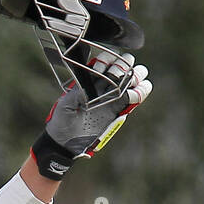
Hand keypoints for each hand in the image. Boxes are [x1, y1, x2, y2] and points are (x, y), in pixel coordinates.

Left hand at [31, 51, 151, 179]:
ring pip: (135, 77)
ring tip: (130, 84)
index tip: (98, 69)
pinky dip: (141, 92)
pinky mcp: (120, 110)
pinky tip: (134, 95)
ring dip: (137, 76)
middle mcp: (105, 85)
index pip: (106, 60)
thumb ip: (77, 93)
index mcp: (91, 79)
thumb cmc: (62, 122)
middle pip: (125, 64)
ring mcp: (114, 96)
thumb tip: (91, 87)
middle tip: (116, 76)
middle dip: (124, 65)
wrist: (66, 143)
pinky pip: (136, 96)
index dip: (107, 60)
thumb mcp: (65, 105)